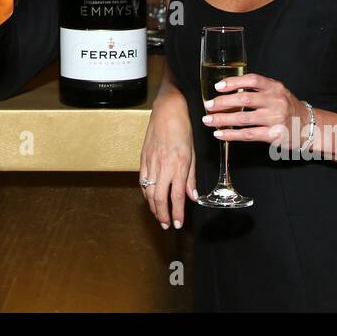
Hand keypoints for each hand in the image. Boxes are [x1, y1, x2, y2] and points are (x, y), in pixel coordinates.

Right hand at [139, 91, 195, 229]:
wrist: (167, 110)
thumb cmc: (183, 128)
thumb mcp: (193, 153)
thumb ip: (191, 177)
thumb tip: (192, 196)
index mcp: (179, 165)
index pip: (176, 196)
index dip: (177, 213)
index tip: (178, 223)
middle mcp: (163, 166)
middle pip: (159, 198)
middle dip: (162, 215)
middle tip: (166, 225)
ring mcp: (151, 162)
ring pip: (148, 191)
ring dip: (153, 207)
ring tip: (158, 216)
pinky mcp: (143, 158)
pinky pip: (142, 180)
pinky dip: (145, 193)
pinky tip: (150, 198)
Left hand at [202, 72, 305, 148]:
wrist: (309, 127)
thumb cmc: (288, 108)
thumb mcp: (278, 93)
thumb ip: (258, 89)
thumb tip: (228, 92)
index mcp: (275, 87)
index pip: (252, 80)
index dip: (233, 82)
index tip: (218, 87)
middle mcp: (276, 101)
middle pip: (244, 100)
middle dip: (222, 102)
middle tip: (208, 105)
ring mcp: (275, 119)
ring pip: (243, 119)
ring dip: (222, 120)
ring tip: (208, 120)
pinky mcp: (274, 135)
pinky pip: (247, 135)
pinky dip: (231, 135)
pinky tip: (219, 134)